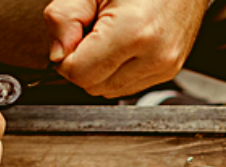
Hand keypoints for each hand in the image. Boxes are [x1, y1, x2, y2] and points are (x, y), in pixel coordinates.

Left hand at [44, 0, 207, 97]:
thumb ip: (65, 16)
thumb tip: (57, 55)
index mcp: (135, 33)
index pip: (80, 73)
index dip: (66, 57)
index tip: (70, 36)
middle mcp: (154, 56)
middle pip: (94, 86)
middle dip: (83, 63)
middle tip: (90, 30)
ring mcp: (165, 68)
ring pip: (110, 91)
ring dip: (100, 69)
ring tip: (110, 35)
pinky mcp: (169, 72)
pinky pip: (128, 86)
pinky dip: (117, 70)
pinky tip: (123, 44)